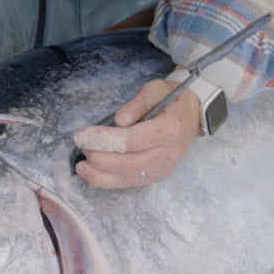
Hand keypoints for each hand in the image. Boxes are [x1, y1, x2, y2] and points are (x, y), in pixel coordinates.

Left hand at [72, 78, 200, 187]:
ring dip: (101, 176)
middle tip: (82, 148)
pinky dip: (109, 182)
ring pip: (129, 178)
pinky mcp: (157, 176)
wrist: (192, 114)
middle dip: (100, 159)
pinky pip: (131, 182)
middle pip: (129, 164)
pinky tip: (92, 177)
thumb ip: (136, 104)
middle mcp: (169, 154)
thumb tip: (118, 121)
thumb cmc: (171, 99)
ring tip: (81, 167)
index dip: (107, 140)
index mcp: (170, 130)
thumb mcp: (154, 90)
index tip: (86, 135)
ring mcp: (164, 168)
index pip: (134, 140)